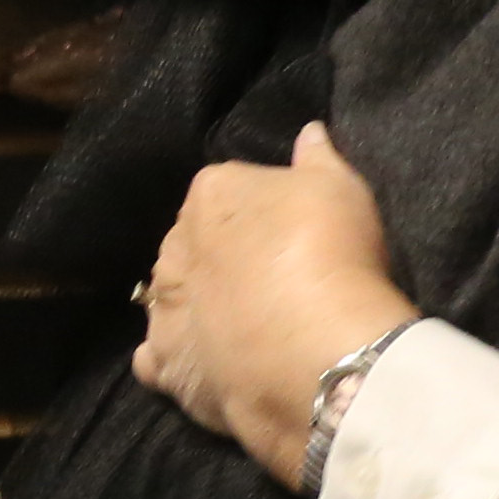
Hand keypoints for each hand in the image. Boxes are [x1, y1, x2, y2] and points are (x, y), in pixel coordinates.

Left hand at [133, 123, 419, 488]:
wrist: (318, 352)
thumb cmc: (332, 256)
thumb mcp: (342, 189)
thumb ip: (319, 158)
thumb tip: (308, 131)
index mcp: (211, 194)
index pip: (229, 192)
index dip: (264, 216)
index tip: (296, 237)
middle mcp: (173, 246)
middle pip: (195, 245)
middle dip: (223, 259)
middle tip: (275, 284)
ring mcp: (163, 309)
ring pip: (169, 297)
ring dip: (195, 305)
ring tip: (243, 328)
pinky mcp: (166, 366)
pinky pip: (156, 359)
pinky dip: (173, 359)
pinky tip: (202, 365)